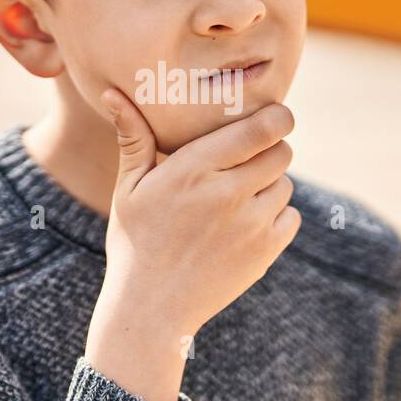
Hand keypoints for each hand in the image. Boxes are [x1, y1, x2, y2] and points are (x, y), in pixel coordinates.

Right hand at [95, 88, 300, 338]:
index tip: (276, 116)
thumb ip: (133, 138)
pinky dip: (275, 216)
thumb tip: (111, 91)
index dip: (277, 117)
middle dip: (269, 150)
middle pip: (280, 152)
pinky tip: (245, 224)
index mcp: (193, 169)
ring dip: (269, 185)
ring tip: (238, 198)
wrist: (151, 308)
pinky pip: (289, 217)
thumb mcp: (128, 189)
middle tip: (247, 160)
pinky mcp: (265, 251)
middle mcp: (227, 193)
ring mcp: (250, 224)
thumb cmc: (135, 241)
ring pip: (285, 184)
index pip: (259, 129)